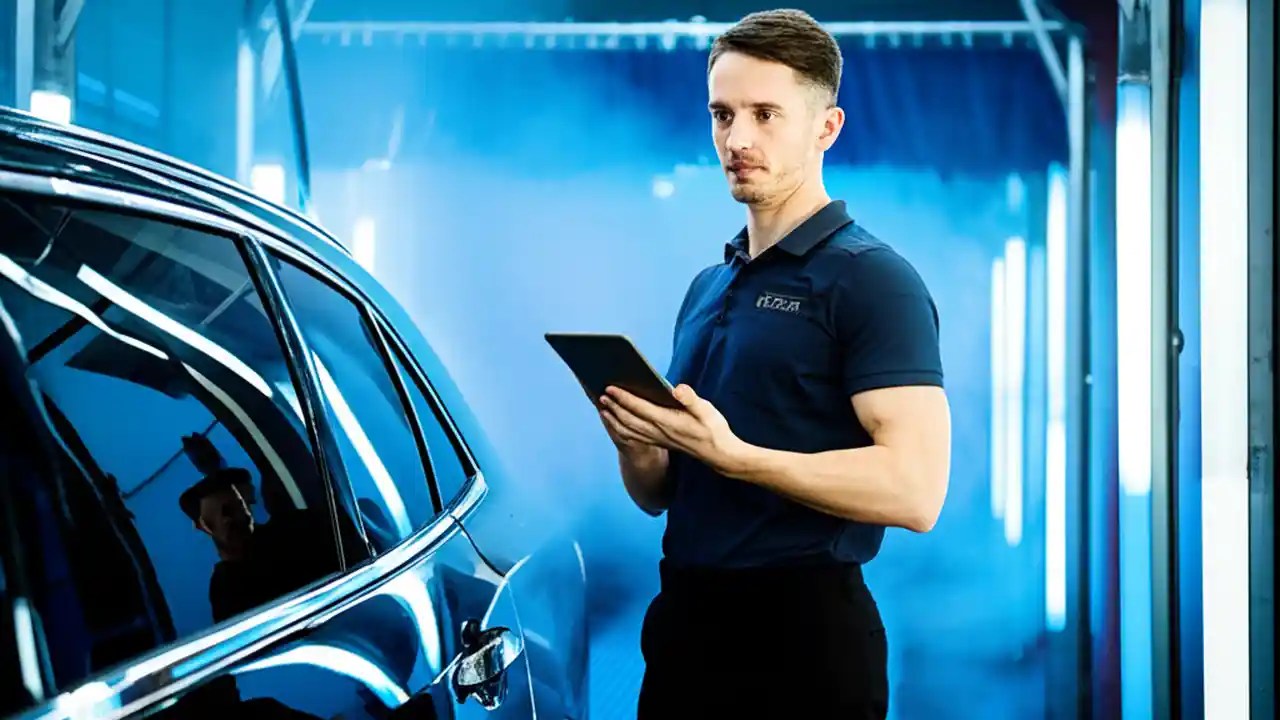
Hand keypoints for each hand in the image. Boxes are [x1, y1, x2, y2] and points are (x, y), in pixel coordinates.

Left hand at [600, 384, 747, 475]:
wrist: (718, 454)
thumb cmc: (714, 429)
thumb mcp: (707, 411)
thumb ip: (691, 399)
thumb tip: (678, 389)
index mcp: (668, 421)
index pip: (640, 408)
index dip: (624, 398)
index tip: (610, 387)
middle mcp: (659, 432)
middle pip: (629, 419)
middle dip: (613, 406)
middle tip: (599, 393)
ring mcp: (657, 439)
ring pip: (628, 429)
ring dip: (613, 419)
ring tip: (602, 407)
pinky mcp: (658, 442)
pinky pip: (633, 436)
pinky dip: (620, 429)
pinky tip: (615, 422)